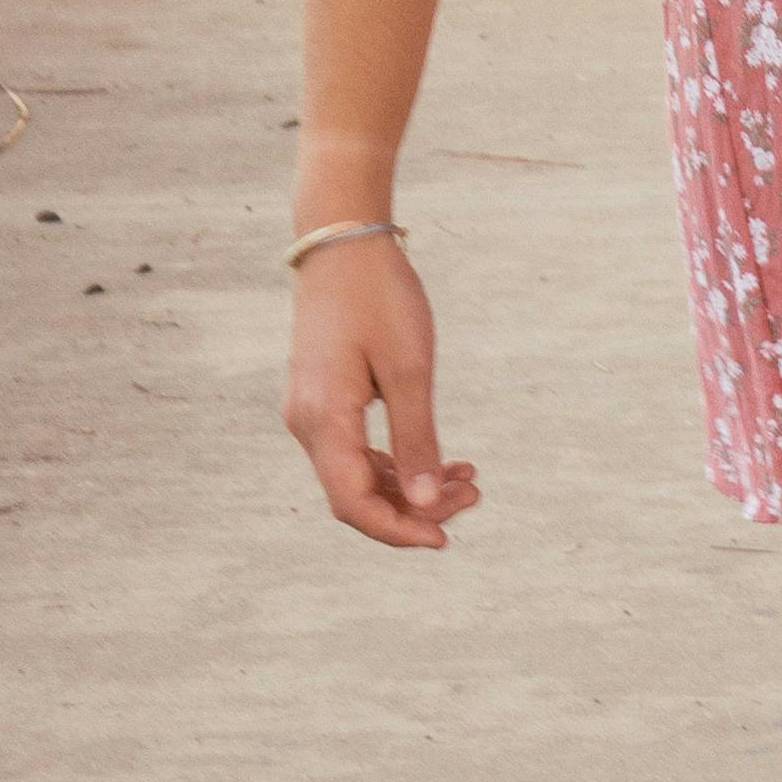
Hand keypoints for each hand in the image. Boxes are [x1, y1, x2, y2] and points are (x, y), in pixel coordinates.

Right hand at [285, 232, 476, 549]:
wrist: (344, 243)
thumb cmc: (380, 297)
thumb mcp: (409, 369)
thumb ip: (416, 439)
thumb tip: (423, 503)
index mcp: (323, 419)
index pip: (352, 502)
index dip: (397, 530)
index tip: (444, 538)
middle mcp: (308, 424)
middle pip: (355, 495)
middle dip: (413, 508)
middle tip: (473, 496)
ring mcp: (312, 413)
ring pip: (358, 475)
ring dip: (409, 485)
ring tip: (467, 479)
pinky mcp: (324, 400)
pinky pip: (356, 449)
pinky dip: (396, 461)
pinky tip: (441, 460)